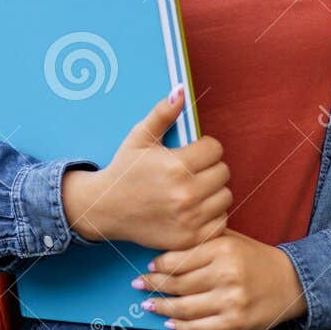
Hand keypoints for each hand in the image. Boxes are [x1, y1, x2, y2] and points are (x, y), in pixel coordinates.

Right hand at [61, 87, 231, 251]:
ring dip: (214, 192)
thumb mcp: (139, 137)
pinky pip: (221, 222)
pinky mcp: (190, 238)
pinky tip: (195, 209)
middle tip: (193, 171)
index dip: (205, 147)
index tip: (192, 153)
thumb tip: (180, 91)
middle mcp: (185, 194)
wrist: (105, 209)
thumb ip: (162, 114)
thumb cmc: (124, 170)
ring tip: (194, 189)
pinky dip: (212, 216)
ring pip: (225, 197)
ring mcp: (189, 219)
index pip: (215, 149)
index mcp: (176, 166)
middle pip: (224, 172)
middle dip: (210, 168)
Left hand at [133, 228, 308, 329]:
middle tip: (138, 285)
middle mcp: (226, 274)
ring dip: (161, 308)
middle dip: (153, 285)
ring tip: (148, 304)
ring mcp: (231, 300)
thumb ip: (202, 242)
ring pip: (184, 308)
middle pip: (178, 283)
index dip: (159, 265)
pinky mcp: (235, 322)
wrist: (292, 282)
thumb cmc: (256, 259)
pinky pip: (199, 328)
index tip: (148, 267)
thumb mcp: (232, 241)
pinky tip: (169, 323)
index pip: (179, 259)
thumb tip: (163, 250)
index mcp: (223, 249)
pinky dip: (180, 327)